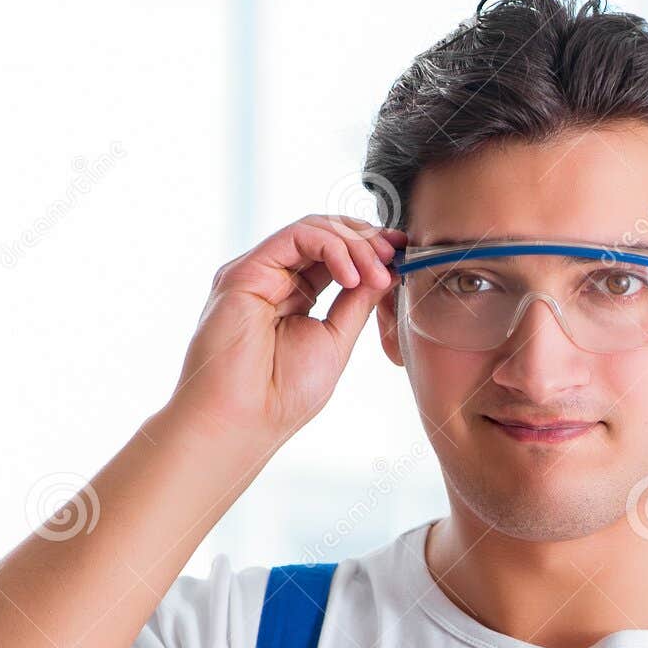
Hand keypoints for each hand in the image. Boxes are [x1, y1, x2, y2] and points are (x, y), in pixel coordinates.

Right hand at [168, 214, 403, 446]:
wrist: (245, 419)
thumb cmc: (284, 395)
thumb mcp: (336, 341)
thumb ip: (356, 303)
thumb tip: (385, 272)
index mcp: (295, 297)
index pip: (335, 256)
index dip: (371, 249)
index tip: (403, 254)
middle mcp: (275, 279)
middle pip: (326, 235)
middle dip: (367, 240)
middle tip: (395, 255)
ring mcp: (258, 273)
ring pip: (313, 228)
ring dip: (355, 244)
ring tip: (378, 273)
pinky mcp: (244, 270)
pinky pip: (295, 236)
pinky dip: (332, 247)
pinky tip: (352, 277)